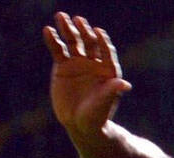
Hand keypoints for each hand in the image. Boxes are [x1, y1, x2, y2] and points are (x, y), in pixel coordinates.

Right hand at [44, 12, 131, 139]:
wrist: (80, 124)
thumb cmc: (97, 116)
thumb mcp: (104, 102)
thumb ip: (112, 90)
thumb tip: (126, 84)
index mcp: (108, 70)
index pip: (106, 51)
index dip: (103, 42)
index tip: (98, 32)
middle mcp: (93, 63)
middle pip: (89, 42)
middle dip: (84, 31)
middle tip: (78, 20)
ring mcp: (78, 63)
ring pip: (73, 41)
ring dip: (67, 29)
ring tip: (61, 16)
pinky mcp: (62, 66)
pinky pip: (57, 49)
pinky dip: (53, 40)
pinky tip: (48, 30)